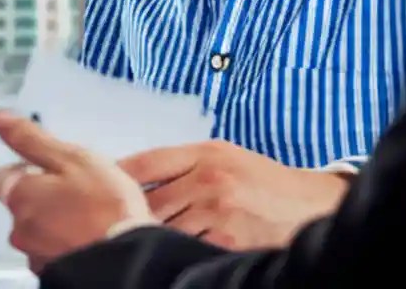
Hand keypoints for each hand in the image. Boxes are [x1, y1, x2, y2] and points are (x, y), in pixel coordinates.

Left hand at [0, 111, 156, 273]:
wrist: (127, 261)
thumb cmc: (104, 209)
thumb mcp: (72, 158)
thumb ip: (31, 139)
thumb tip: (0, 119)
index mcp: (20, 196)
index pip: (1, 177)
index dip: (25, 168)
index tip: (50, 167)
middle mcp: (20, 229)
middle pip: (22, 205)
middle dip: (44, 196)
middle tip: (79, 190)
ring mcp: (37, 255)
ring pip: (39, 230)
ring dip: (57, 221)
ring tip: (92, 216)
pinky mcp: (55, 273)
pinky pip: (55, 251)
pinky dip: (69, 243)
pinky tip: (93, 237)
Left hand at [119, 140, 348, 249]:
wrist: (311, 206)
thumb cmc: (263, 181)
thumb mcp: (224, 157)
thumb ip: (182, 164)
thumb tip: (131, 173)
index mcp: (204, 154)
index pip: (145, 163)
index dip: (115, 175)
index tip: (95, 185)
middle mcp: (208, 180)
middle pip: (146, 198)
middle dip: (123, 211)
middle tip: (101, 220)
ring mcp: (217, 212)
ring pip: (161, 226)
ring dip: (143, 233)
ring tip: (124, 237)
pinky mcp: (226, 242)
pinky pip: (185, 247)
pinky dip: (170, 251)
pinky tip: (160, 251)